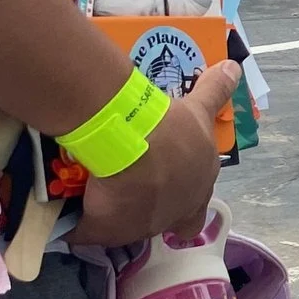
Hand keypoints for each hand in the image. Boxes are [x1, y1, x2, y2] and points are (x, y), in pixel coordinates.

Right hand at [71, 60, 241, 246]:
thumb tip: (234, 66)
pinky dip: (76, 224)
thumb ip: (216, 92)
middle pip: (161, 224)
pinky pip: (86, 231)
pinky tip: (64, 212)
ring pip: (124, 229)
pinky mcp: (104, 232)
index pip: (195, 211)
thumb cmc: (173, 130)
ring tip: (92, 193)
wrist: (137, 148)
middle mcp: (173, 215)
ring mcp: (139, 228)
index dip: (185, 205)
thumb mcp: (198, 110)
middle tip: (129, 192)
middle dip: (149, 212)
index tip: (168, 192)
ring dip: (112, 214)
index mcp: (198, 191)